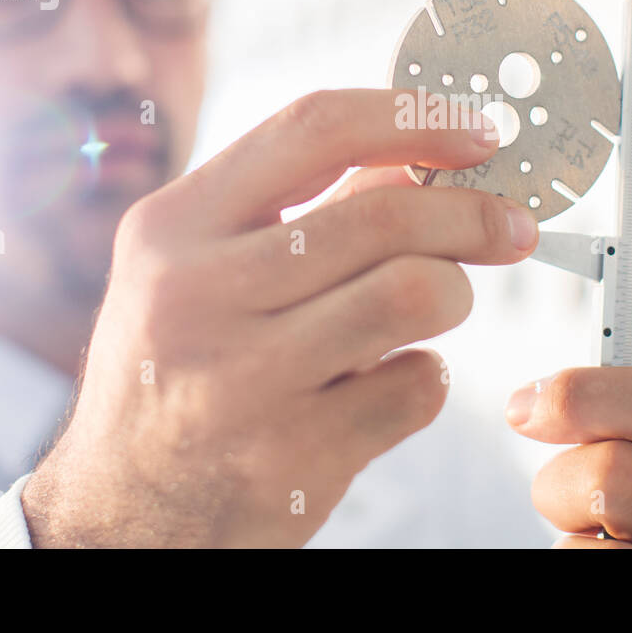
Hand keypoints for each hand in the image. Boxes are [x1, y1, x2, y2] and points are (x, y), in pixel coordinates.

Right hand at [22, 89, 538, 546]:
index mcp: (172, 228)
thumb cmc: (174, 376)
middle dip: (472, 214)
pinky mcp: (292, 456)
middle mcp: (195, 295)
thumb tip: (417, 155)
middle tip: (509, 227)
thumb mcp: (200, 273)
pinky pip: (416, 387)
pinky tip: (393, 381)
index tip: (478, 131)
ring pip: (415, 291)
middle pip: (383, 214)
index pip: (314, 127)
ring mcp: (243, 381)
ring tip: (438, 304)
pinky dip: (425, 375)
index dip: (415, 118)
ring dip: (454, 292)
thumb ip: (304, 210)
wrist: (122, 514)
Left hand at [506, 285, 631, 547]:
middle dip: (563, 459)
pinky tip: (598, 553)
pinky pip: (577, 562)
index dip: (595, 388)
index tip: (540, 392)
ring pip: (589, 523)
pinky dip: (568, 552)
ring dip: (564, 515)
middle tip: (538, 451)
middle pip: (617, 470)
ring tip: (590, 524)